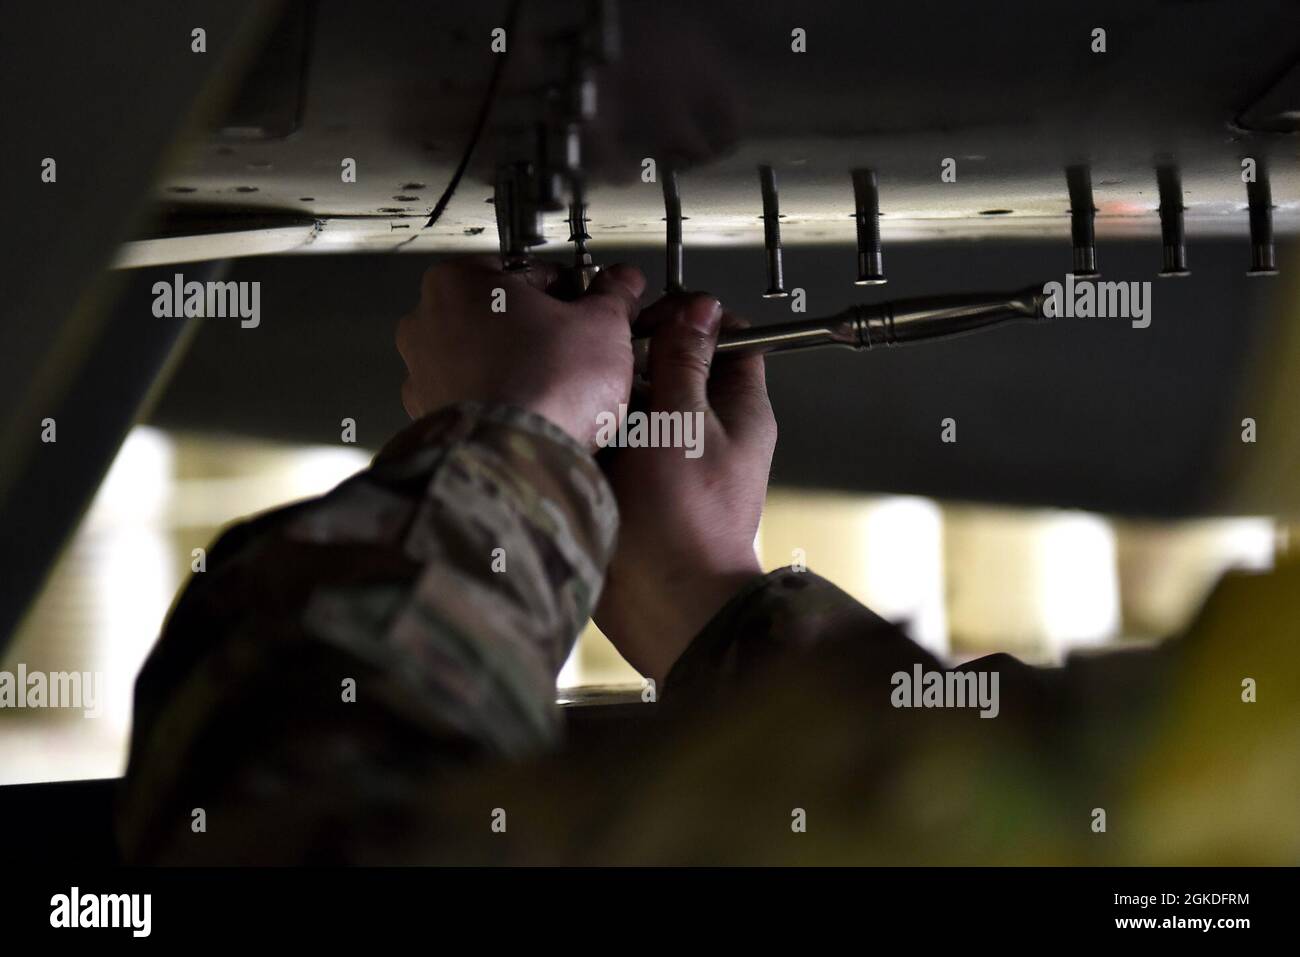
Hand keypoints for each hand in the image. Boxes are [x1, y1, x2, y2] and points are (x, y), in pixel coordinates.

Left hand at [396, 256, 645, 448]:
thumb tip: (621, 286)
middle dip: (541, 332)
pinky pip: (473, 399)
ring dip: (519, 367)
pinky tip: (533, 413)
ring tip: (559, 388)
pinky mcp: (428, 418)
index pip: (530, 272)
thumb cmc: (545, 387)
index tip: (590, 310)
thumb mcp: (602, 326)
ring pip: (485, 359)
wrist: (515, 459)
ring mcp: (423, 372)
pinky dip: (500, 403)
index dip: (572, 292)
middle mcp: (427, 322)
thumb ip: (613, 297)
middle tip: (578, 351)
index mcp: (459, 280)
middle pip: (502, 315)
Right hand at [594, 294, 776, 684]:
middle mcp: (710, 430)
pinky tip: (582, 436)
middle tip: (610, 365)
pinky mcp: (641, 484)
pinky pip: (619, 440)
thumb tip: (697, 308)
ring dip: (615, 399)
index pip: (730, 336)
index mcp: (740, 410)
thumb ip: (686, 361)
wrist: (664, 605)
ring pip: (642, 402)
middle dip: (640, 360)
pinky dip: (601, 433)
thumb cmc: (686, 522)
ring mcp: (673, 458)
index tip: (652, 319)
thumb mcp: (683, 422)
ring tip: (594, 408)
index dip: (693, 317)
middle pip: (677, 366)